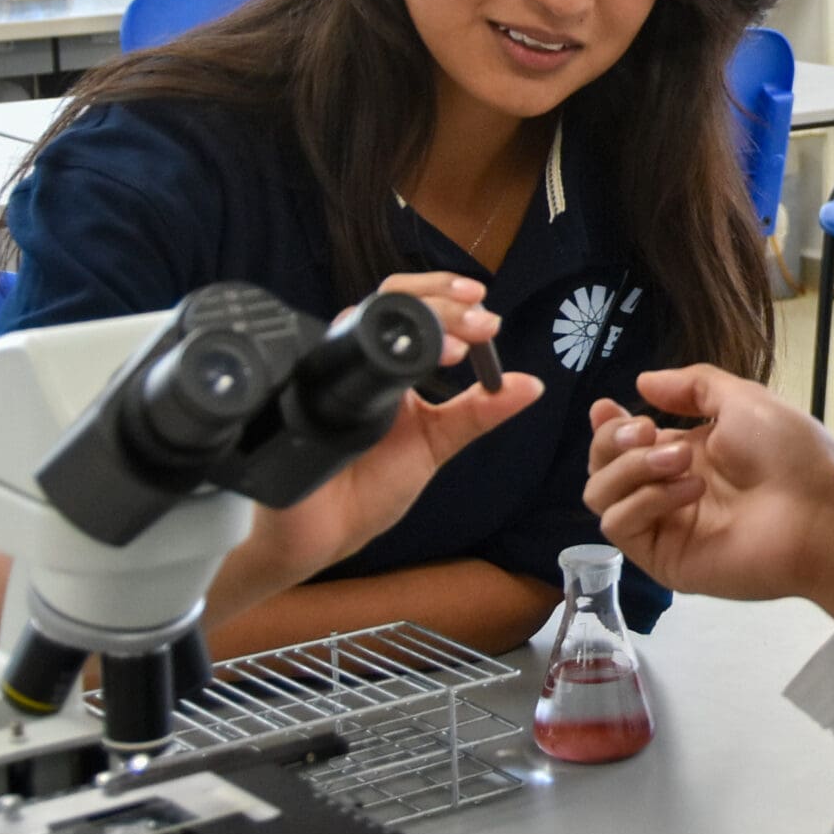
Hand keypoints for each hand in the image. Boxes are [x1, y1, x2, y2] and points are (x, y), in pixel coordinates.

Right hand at [241, 273, 542, 586]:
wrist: (324, 534)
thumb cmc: (373, 487)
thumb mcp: (437, 443)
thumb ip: (480, 412)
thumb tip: (533, 385)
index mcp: (390, 361)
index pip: (415, 305)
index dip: (449, 299)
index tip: (489, 317)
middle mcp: (356, 357)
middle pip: (389, 298)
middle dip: (441, 301)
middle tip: (481, 322)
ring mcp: (324, 370)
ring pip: (358, 316)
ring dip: (413, 319)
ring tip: (457, 347)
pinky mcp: (300, 392)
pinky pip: (323, 358)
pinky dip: (363, 355)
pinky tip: (401, 373)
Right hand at [582, 366, 833, 618]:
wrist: (819, 511)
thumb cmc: (789, 453)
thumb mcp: (742, 400)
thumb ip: (691, 386)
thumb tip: (643, 382)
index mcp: (684, 453)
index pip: (622, 443)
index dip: (607, 426)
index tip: (608, 408)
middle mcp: (667, 489)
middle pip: (602, 467)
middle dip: (613, 440)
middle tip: (649, 430)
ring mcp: (664, 526)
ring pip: (601, 496)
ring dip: (631, 468)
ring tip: (682, 461)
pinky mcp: (663, 559)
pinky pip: (621, 527)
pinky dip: (645, 501)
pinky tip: (688, 492)